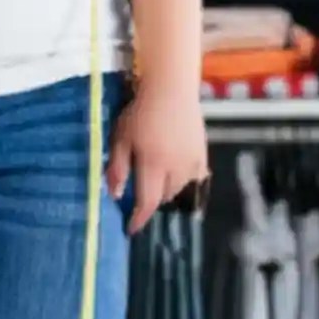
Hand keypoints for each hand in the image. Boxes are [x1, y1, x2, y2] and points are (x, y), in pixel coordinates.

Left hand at [108, 86, 208, 234]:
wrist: (172, 89)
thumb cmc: (140, 112)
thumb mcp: (120, 137)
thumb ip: (117, 168)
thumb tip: (116, 195)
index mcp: (153, 164)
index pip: (147, 203)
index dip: (139, 219)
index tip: (130, 229)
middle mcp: (176, 168)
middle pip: (162, 197)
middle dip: (150, 198)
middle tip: (139, 189)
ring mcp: (193, 162)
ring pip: (178, 188)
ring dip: (165, 188)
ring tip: (154, 174)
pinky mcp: (202, 154)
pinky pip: (192, 177)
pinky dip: (180, 178)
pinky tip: (172, 166)